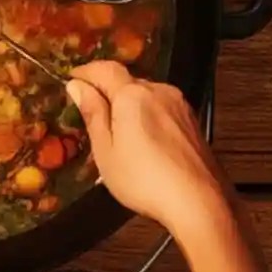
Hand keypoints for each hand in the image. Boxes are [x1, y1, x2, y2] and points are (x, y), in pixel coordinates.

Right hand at [66, 61, 225, 230]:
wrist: (199, 202)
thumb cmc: (144, 180)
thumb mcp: (106, 150)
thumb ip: (92, 113)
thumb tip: (77, 85)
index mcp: (133, 94)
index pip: (105, 69)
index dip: (86, 71)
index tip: (72, 79)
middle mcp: (158, 91)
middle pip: (127, 80)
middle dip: (107, 90)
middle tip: (91, 110)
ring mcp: (179, 105)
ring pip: (146, 94)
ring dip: (128, 103)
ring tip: (117, 130)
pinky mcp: (192, 121)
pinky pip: (161, 107)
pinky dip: (147, 114)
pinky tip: (143, 139)